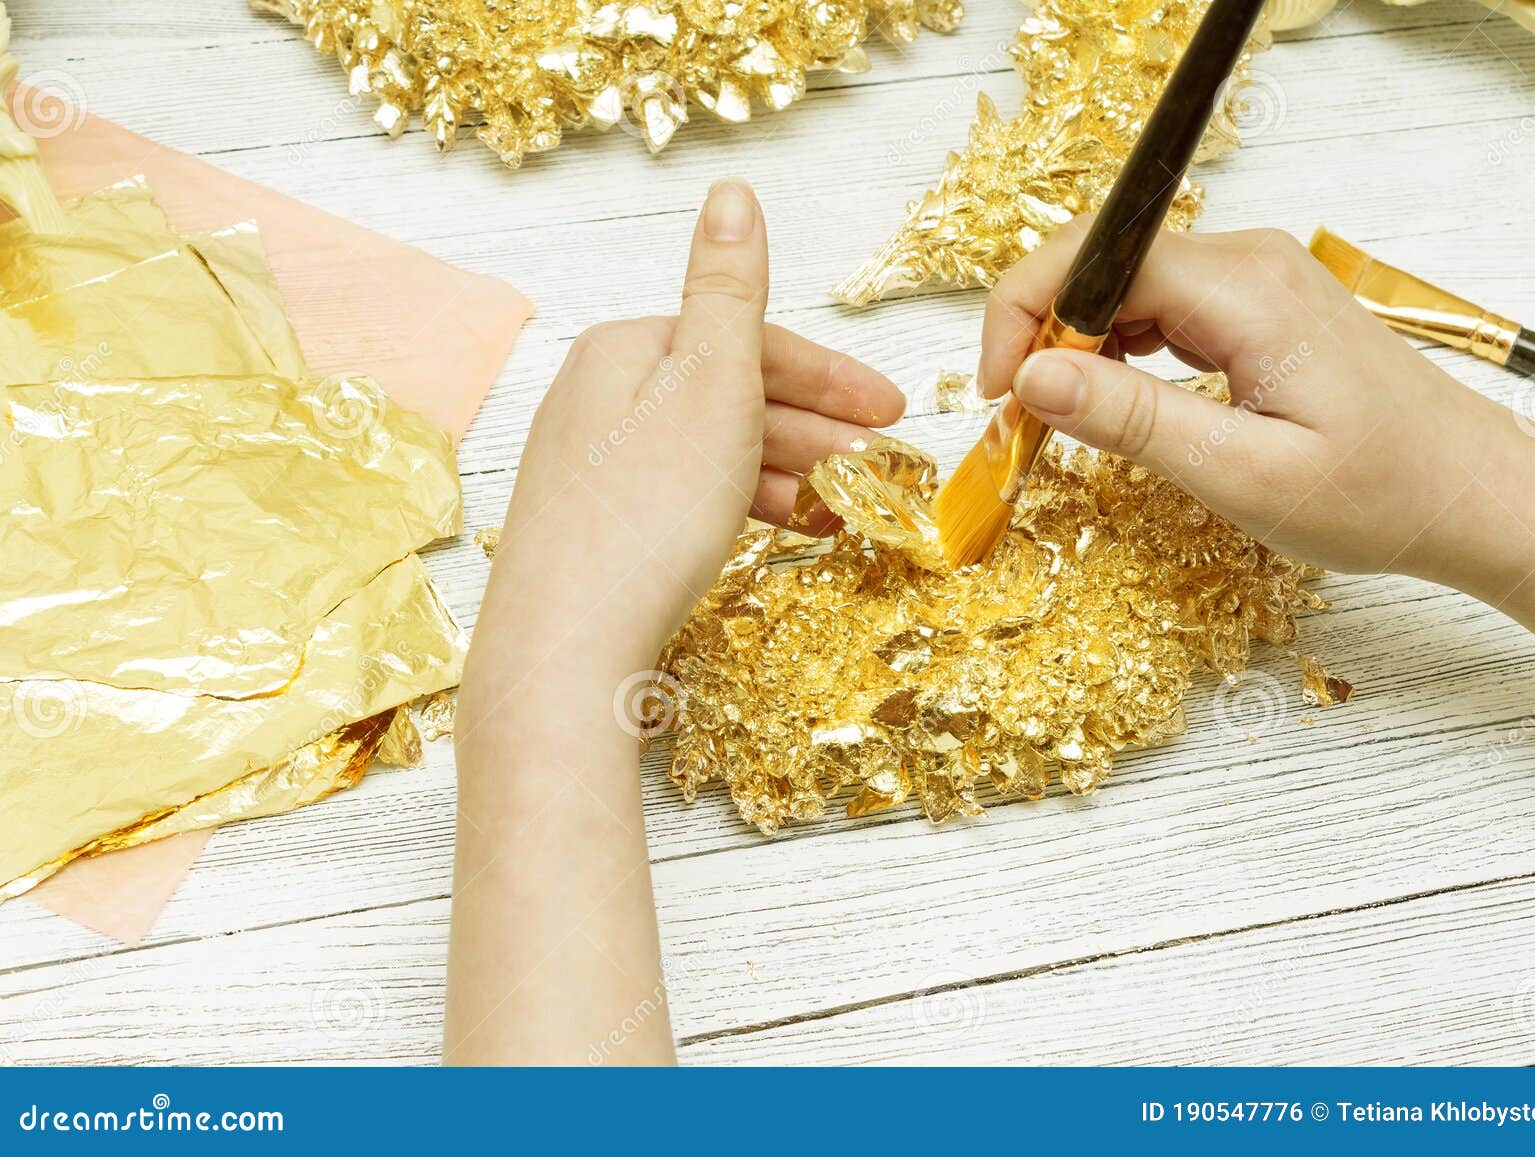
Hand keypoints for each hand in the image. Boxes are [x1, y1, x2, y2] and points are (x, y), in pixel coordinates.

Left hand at [471, 179, 903, 678]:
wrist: (566, 646)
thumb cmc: (643, 515)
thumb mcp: (710, 383)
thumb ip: (729, 290)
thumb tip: (730, 193)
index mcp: (625, 349)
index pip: (745, 342)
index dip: (828, 375)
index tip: (891, 410)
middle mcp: (597, 398)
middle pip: (730, 397)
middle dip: (815, 430)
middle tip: (883, 465)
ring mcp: (591, 467)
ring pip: (712, 453)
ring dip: (788, 473)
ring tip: (848, 509)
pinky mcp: (594, 529)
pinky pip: (686, 498)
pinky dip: (743, 507)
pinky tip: (784, 532)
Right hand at [979, 217, 1534, 681]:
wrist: (1466, 492)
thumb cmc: (1376, 493)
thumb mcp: (1241, 472)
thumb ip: (1133, 419)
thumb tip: (1031, 379)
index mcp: (1244, 290)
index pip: (1095, 257)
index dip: (1025, 313)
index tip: (997, 391)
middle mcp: (1247, 262)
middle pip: (1101, 263)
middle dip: (1040, 333)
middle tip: (1017, 418)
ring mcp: (1252, 278)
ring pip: (1123, 285)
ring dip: (1076, 347)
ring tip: (1058, 420)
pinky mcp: (1253, 305)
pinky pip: (1157, 306)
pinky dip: (1116, 351)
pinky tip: (1112, 402)